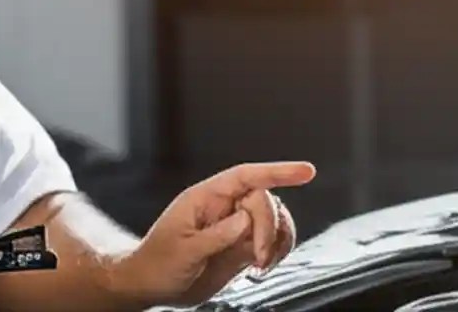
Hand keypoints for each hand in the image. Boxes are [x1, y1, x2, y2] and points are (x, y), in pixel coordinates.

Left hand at [112, 161, 315, 307]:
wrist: (152, 285)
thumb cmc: (157, 263)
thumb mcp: (183, 250)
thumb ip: (216, 235)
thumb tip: (245, 220)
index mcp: (205, 199)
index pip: (245, 176)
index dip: (276, 172)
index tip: (305, 172)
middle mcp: (223, 209)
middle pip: (264, 202)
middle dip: (268, 228)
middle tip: (257, 258)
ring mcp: (234, 228)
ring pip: (274, 221)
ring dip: (277, 242)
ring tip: (260, 265)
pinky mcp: (242, 248)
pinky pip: (272, 242)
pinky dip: (277, 252)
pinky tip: (263, 267)